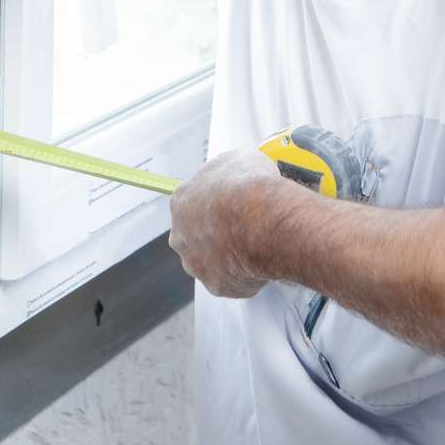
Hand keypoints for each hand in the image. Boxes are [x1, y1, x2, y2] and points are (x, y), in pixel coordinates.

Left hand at [168, 148, 286, 297]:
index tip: (232, 205)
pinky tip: (260, 259)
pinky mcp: (216, 285)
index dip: (216, 204)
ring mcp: (196, 263)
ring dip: (229, 255)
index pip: (193, 205)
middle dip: (217, 233)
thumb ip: (227, 173)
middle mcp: (181, 234)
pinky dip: (246, 273)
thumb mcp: (238, 159)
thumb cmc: (250, 186)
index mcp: (182, 200)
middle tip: (244, 226)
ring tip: (256, 244)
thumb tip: (235, 174)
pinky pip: (232, 280)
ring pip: (212, 261)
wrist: (263, 219)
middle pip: (196, 236)